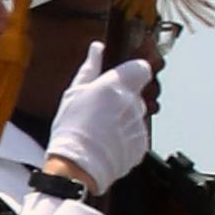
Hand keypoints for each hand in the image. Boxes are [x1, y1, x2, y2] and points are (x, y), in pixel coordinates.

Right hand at [43, 59, 152, 195]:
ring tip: (101, 132)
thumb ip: (91, 67)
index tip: (120, 81)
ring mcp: (139, 125)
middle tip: (100, 112)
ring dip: (123, 121)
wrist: (77, 167)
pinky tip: (108, 144)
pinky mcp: (142, 146)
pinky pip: (136, 136)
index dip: (132, 73)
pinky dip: (126, 139)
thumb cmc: (72, 129)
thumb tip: (97, 48)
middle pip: (135, 95)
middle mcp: (133, 103)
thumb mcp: (74, 92)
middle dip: (122, 101)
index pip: (141, 69)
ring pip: (135, 117)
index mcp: (116, 86)